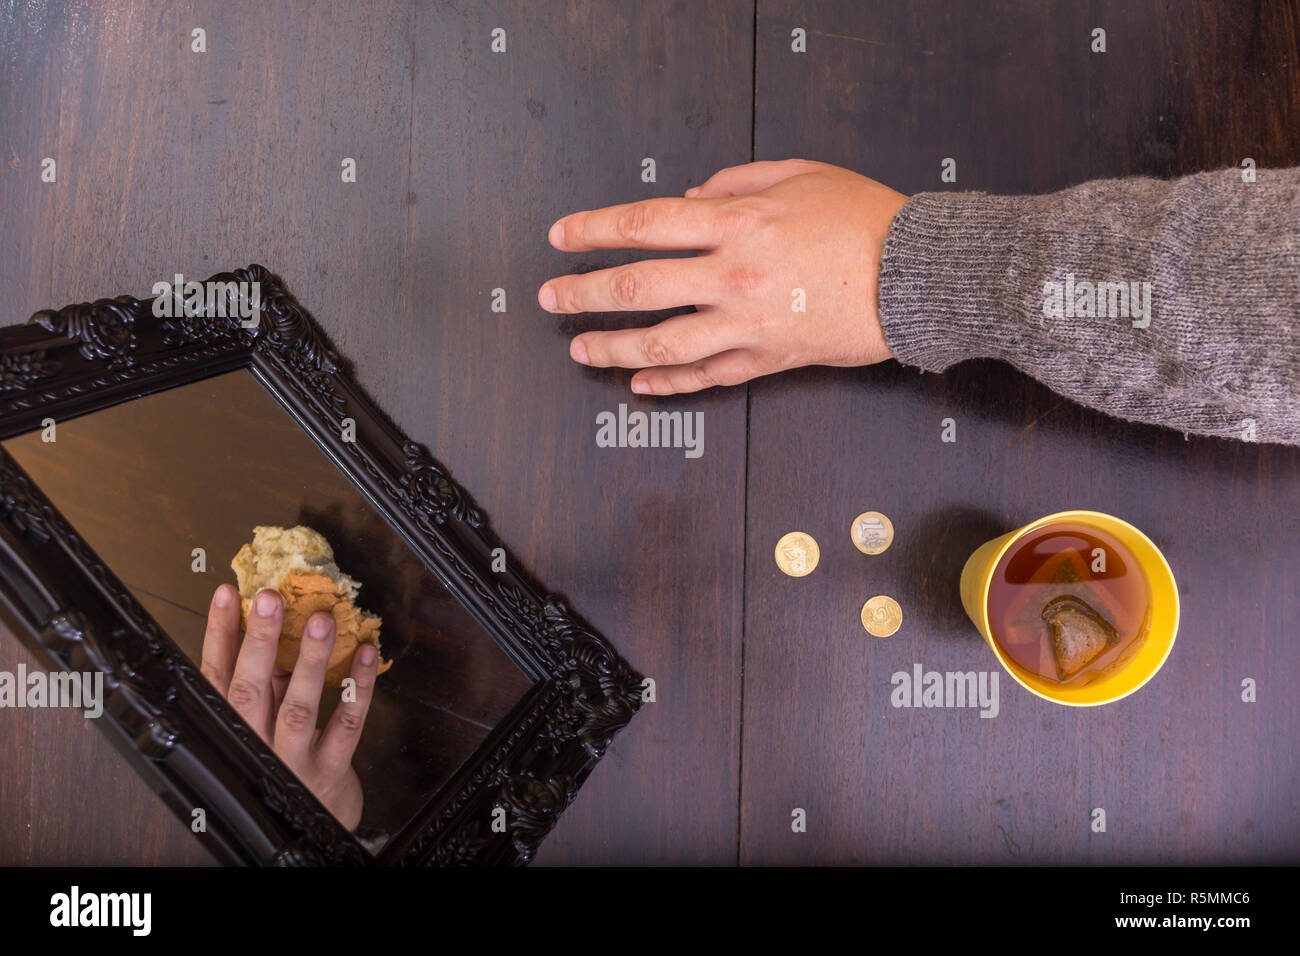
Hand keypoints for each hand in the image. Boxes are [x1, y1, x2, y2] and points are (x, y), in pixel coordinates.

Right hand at [199, 583, 376, 830]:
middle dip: (258, 641)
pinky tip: (366, 653)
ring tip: (321, 620)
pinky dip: (358, 686)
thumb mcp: (265, 720)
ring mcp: (294, 759)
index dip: (220, 635)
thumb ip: (268, 682)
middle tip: (269, 598)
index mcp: (234, 726)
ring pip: (298, 707)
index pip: (217, 677)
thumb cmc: (285, 758)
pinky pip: (347, 722)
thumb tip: (276, 625)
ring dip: (310, 661)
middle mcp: (256, 744)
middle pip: (251, 690)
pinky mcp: (330, 768)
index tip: (226, 594)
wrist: (313, 820)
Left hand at [538, 159, 908, 394]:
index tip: (562, 237)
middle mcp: (732, 276)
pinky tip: (637, 382)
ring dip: (610, 347)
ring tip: (580, 347)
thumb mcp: (799, 174)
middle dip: (583, 292)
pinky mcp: (767, 359)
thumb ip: (735, 181)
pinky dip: (667, 382)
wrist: (917, 277)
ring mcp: (747, 324)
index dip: (593, 231)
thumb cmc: (865, 221)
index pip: (643, 225)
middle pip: (637, 287)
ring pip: (660, 343)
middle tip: (551, 298)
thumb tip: (690, 197)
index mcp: (737, 223)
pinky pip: (705, 377)